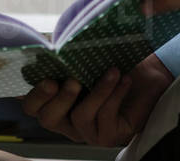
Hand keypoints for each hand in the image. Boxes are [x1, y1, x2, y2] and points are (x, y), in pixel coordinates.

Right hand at [20, 54, 173, 145]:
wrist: (147, 75)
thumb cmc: (112, 63)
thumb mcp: (87, 56)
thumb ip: (67, 55)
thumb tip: (53, 43)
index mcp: (55, 101)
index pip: (32, 106)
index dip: (35, 95)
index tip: (49, 77)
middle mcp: (67, 121)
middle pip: (48, 119)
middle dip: (59, 99)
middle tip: (73, 80)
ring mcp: (87, 131)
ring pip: (80, 117)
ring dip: (97, 92)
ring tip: (112, 71)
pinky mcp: (109, 136)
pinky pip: (106, 118)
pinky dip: (115, 95)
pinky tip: (124, 80)